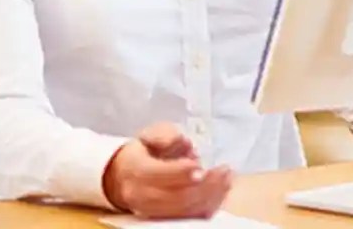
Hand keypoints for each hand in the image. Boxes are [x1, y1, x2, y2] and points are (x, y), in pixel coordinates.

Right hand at [102, 123, 233, 218]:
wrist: (125, 176)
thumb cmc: (145, 152)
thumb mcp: (150, 134)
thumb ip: (165, 134)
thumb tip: (182, 141)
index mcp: (136, 170)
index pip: (157, 175)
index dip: (180, 173)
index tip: (199, 166)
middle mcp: (142, 195)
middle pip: (176, 197)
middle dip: (204, 186)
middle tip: (223, 171)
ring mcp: (154, 211)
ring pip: (186, 210)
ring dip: (211, 196)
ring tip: (227, 178)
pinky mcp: (167, 218)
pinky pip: (191, 217)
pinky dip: (210, 204)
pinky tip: (222, 190)